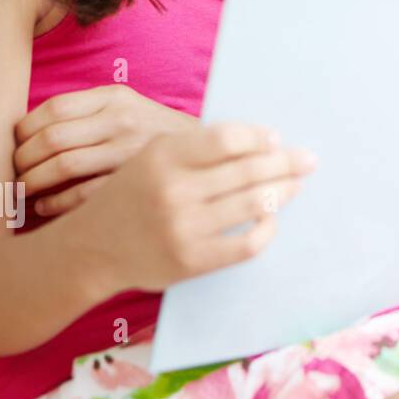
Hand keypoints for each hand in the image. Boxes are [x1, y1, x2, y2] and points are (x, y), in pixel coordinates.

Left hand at [13, 84, 198, 216]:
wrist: (212, 155)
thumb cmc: (156, 135)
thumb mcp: (129, 107)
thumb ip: (88, 112)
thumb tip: (28, 130)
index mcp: (116, 97)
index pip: (53, 108)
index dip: (23, 129)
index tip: (13, 145)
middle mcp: (123, 120)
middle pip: (51, 138)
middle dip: (21, 159)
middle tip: (11, 172)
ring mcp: (130, 152)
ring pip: (62, 165)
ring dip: (31, 181)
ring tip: (22, 190)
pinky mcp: (134, 182)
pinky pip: (81, 194)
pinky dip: (54, 202)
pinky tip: (45, 205)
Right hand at [59, 122, 315, 294]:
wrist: (90, 249)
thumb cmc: (133, 194)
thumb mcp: (153, 158)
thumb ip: (197, 148)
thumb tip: (261, 140)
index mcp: (163, 156)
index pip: (226, 139)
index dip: (258, 137)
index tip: (275, 138)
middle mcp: (173, 190)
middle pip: (247, 170)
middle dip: (286, 163)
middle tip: (308, 159)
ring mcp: (183, 228)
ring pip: (253, 204)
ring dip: (282, 191)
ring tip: (295, 185)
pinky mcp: (191, 260)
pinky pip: (247, 243)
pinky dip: (267, 230)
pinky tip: (271, 221)